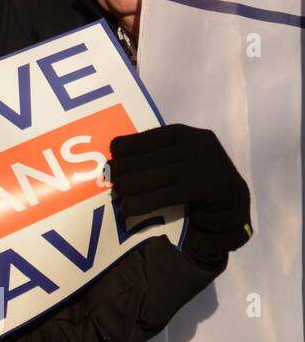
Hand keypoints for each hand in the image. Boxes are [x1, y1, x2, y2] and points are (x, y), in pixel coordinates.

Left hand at [110, 124, 251, 266]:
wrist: (229, 197)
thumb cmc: (193, 173)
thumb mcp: (177, 155)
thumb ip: (153, 154)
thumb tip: (113, 162)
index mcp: (181, 133)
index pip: (143, 139)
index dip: (124, 149)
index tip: (113, 158)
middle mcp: (192, 146)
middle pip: (144, 159)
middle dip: (123, 171)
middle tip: (112, 181)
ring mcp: (199, 167)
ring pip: (152, 177)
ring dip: (129, 188)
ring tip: (118, 195)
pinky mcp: (202, 189)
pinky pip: (164, 196)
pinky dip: (142, 203)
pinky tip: (127, 208)